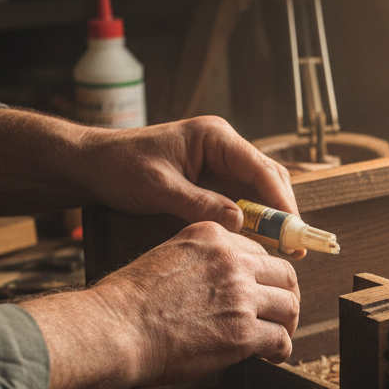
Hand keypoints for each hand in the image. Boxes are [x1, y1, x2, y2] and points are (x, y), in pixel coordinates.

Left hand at [80, 115, 297, 232]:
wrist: (93, 165)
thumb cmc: (121, 167)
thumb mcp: (158, 188)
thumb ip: (198, 204)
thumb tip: (239, 224)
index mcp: (215, 137)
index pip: (261, 168)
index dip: (281, 201)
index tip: (293, 230)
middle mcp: (225, 148)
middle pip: (269, 179)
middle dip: (284, 213)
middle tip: (295, 247)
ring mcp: (221, 165)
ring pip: (261, 192)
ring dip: (273, 220)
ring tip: (285, 251)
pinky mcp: (214, 182)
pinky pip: (244, 202)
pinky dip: (255, 223)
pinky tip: (260, 245)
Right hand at [93, 221, 299, 387]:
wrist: (116, 329)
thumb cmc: (128, 301)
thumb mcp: (166, 256)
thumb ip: (199, 260)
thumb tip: (219, 282)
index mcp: (212, 238)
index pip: (258, 252)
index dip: (265, 275)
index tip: (263, 289)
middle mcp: (232, 261)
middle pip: (284, 275)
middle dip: (286, 295)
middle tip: (281, 313)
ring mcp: (241, 296)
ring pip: (288, 306)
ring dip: (287, 323)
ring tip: (279, 335)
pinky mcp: (243, 332)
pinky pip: (280, 339)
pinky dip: (281, 350)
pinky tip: (273, 356)